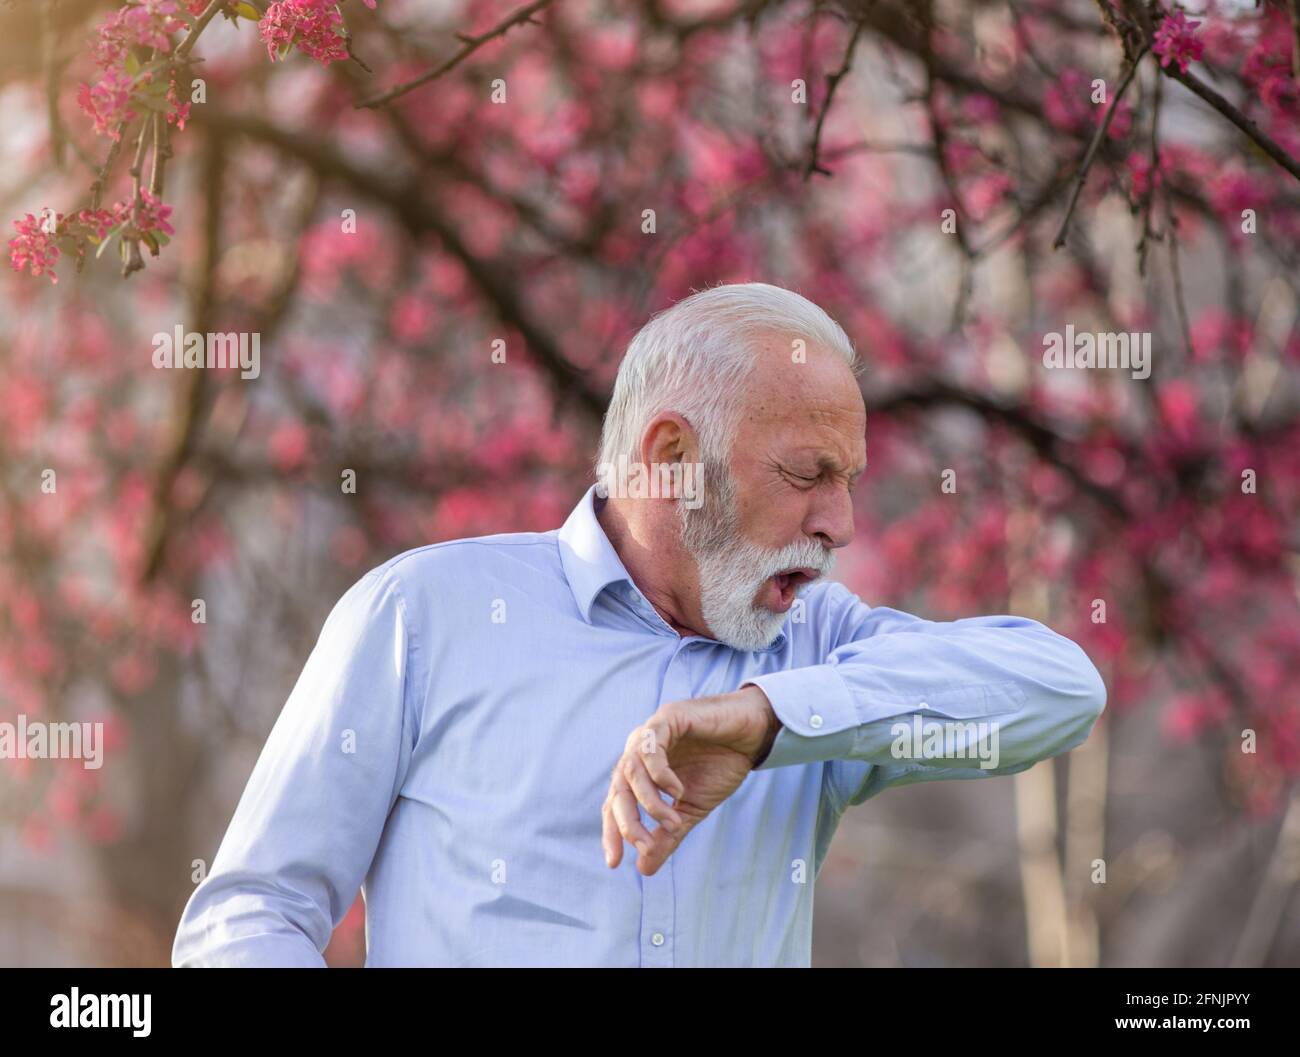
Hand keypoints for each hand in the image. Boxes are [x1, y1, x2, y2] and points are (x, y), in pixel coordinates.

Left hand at [602, 684, 779, 875]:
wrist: (751, 736)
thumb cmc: (720, 766)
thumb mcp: (691, 809)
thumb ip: (668, 835)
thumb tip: (644, 869)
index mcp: (640, 772)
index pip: (616, 803)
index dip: (612, 831)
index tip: (615, 863)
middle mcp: (637, 751)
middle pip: (618, 789)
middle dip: (627, 822)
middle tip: (645, 845)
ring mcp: (649, 733)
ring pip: (631, 771)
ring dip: (650, 802)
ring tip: (673, 820)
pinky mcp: (666, 718)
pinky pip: (650, 748)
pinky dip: (660, 774)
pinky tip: (677, 790)